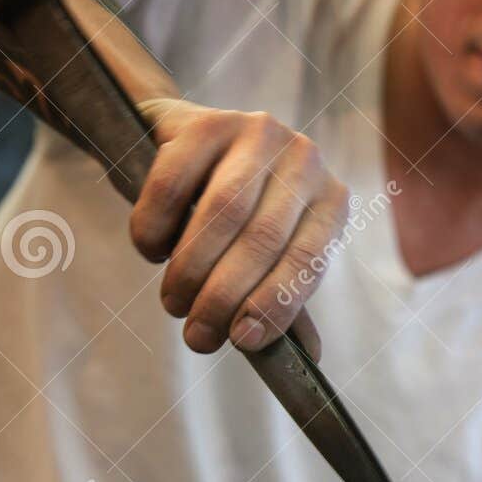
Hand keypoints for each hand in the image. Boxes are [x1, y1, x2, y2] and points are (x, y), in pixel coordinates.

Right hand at [130, 97, 349, 355]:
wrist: (188, 142)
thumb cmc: (239, 213)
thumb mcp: (271, 254)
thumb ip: (287, 298)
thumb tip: (311, 360)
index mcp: (330, 199)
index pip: (307, 260)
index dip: (275, 306)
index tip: (241, 341)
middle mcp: (304, 159)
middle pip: (263, 239)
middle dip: (225, 297)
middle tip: (196, 336)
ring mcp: (256, 132)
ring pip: (222, 211)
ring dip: (192, 269)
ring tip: (174, 302)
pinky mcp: (204, 121)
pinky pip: (174, 183)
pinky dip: (157, 227)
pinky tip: (152, 250)